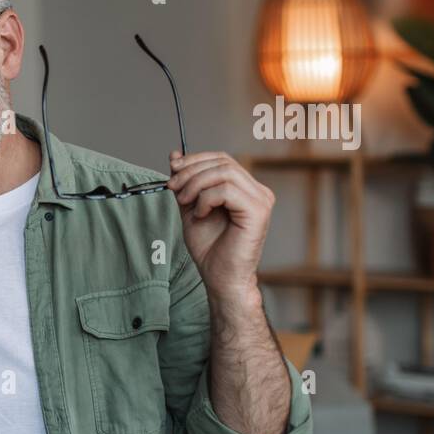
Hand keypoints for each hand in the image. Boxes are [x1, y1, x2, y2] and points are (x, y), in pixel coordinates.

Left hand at [166, 150, 272, 304]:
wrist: (220, 278)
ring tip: (185, 202)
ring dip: (196, 184)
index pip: (221, 159)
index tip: (172, 170)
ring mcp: (261, 200)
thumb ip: (185, 183)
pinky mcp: (258, 211)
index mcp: (245, 188)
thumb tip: (175, 155)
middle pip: (222, 162)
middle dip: (190, 171)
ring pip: (224, 173)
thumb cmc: (210, 248)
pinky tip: (201, 214)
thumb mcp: (190, 207)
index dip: (194, 159)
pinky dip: (206, 199)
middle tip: (173, 188)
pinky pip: (226, 190)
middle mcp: (258, 191)